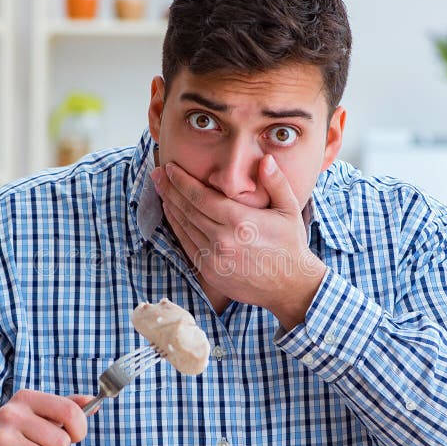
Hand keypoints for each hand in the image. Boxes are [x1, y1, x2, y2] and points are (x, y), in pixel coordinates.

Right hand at [0, 390, 92, 445]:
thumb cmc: (20, 439)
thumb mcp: (41, 418)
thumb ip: (68, 409)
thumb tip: (94, 403)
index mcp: (26, 398)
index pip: (70, 411)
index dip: (79, 429)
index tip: (74, 437)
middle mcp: (11, 414)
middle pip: (62, 443)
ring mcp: (0, 438)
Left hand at [152, 155, 326, 328]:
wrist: (290, 286)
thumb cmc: (290, 245)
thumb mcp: (290, 210)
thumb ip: (276, 182)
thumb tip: (266, 159)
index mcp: (240, 221)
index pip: (200, 196)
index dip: (181, 181)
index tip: (170, 168)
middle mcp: (223, 239)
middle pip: (187, 209)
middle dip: (169, 190)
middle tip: (156, 175)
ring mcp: (214, 257)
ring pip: (183, 227)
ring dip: (170, 207)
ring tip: (161, 190)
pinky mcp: (209, 271)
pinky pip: (186, 245)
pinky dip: (177, 228)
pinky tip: (172, 215)